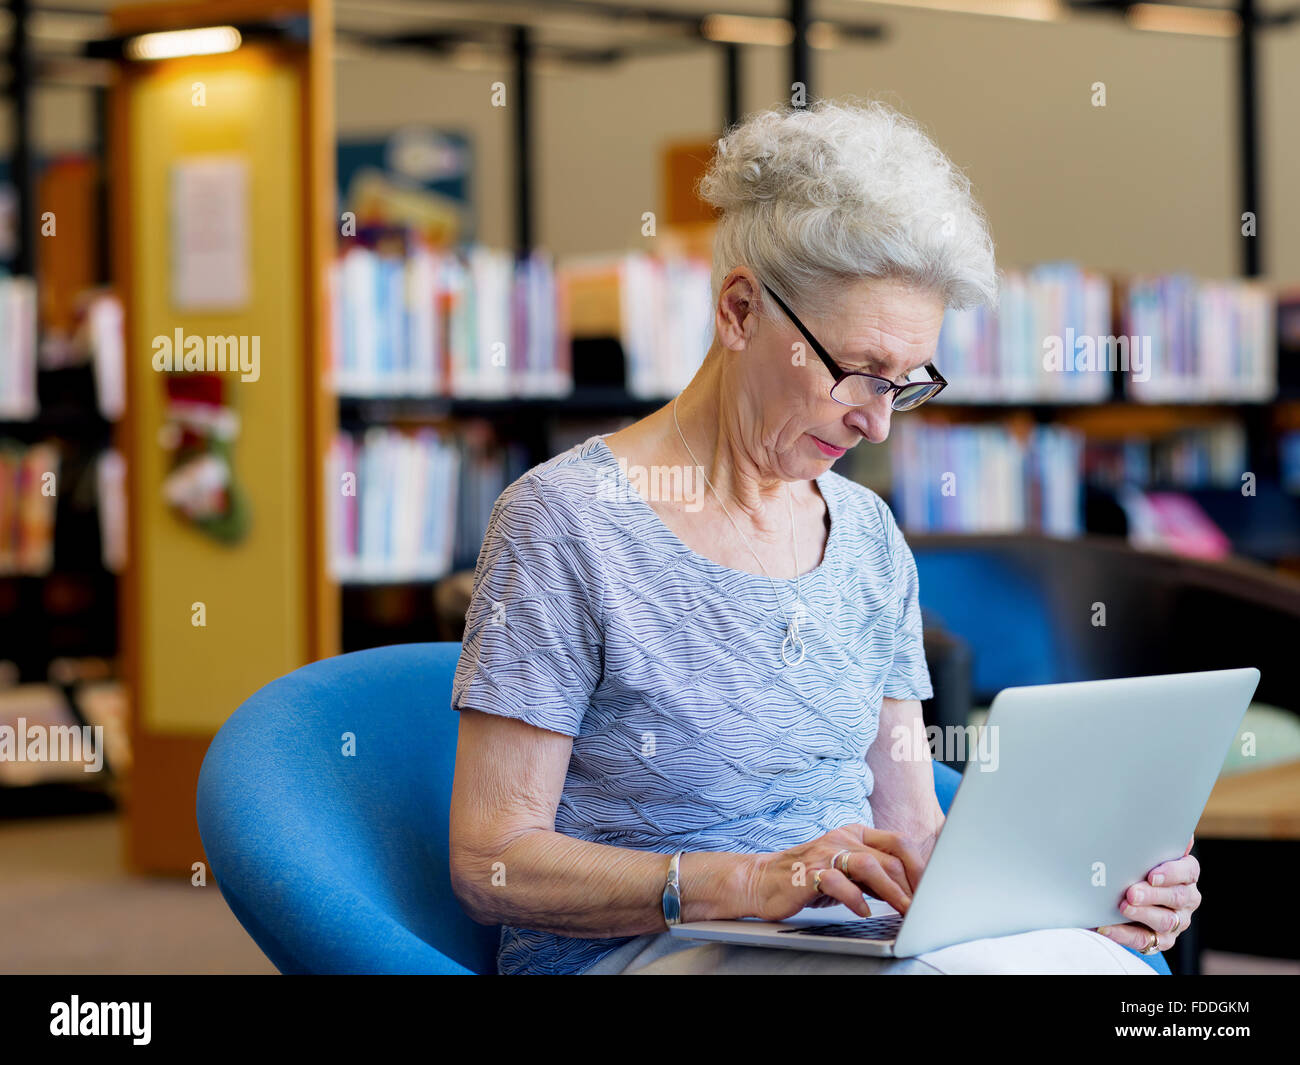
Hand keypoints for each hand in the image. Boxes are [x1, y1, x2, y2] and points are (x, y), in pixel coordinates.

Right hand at [743, 824, 925, 922]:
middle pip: (889, 856)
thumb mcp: (847, 872)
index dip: (920, 867)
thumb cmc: (809, 878)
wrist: (762, 881)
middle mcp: (842, 838)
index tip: (936, 890)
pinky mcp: (809, 873)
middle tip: (926, 907)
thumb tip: (911, 892)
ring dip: (892, 891)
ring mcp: (825, 853)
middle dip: (912, 884)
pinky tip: (864, 912)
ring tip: (906, 911)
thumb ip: (874, 875)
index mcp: (855, 834)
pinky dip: (855, 898)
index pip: (898, 843)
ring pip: (869, 866)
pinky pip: (838, 882)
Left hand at [1096, 836, 1200, 954]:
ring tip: (1121, 907)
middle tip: (1131, 892)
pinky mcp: (1163, 940)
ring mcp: (1177, 921)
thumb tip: (1167, 820)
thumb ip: (1154, 839)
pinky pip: (1145, 941)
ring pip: (1165, 921)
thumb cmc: (1139, 865)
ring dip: (1142, 914)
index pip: (1187, 871)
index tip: (1152, 874)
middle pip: (1176, 897)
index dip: (1171, 873)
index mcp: (1186, 874)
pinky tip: (1106, 926)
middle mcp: (1186, 898)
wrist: (1129, 894)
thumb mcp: (1145, 851)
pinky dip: (1124, 934)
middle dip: (1153, 895)